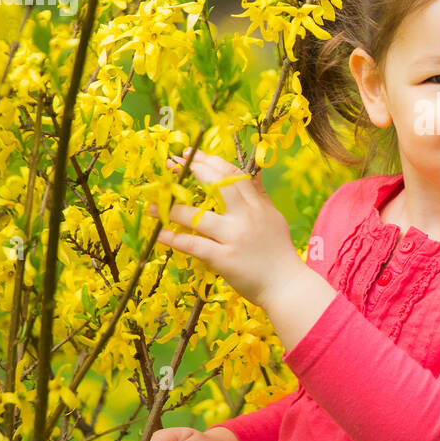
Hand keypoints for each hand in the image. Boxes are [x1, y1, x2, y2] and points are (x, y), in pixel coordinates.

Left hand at [149, 147, 299, 306]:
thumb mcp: (273, 217)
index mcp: (258, 205)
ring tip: (153, 206)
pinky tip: (159, 234)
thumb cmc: (278, 252)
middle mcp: (247, 217)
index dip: (210, 161)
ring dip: (172, 209)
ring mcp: (235, 237)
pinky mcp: (225, 259)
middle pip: (217, 184)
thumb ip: (260, 195)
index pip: (233, 174)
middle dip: (192, 170)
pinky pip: (194, 245)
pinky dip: (174, 239)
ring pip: (198, 216)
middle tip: (170, 166)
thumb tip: (253, 173)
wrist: (287, 286)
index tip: (192, 154)